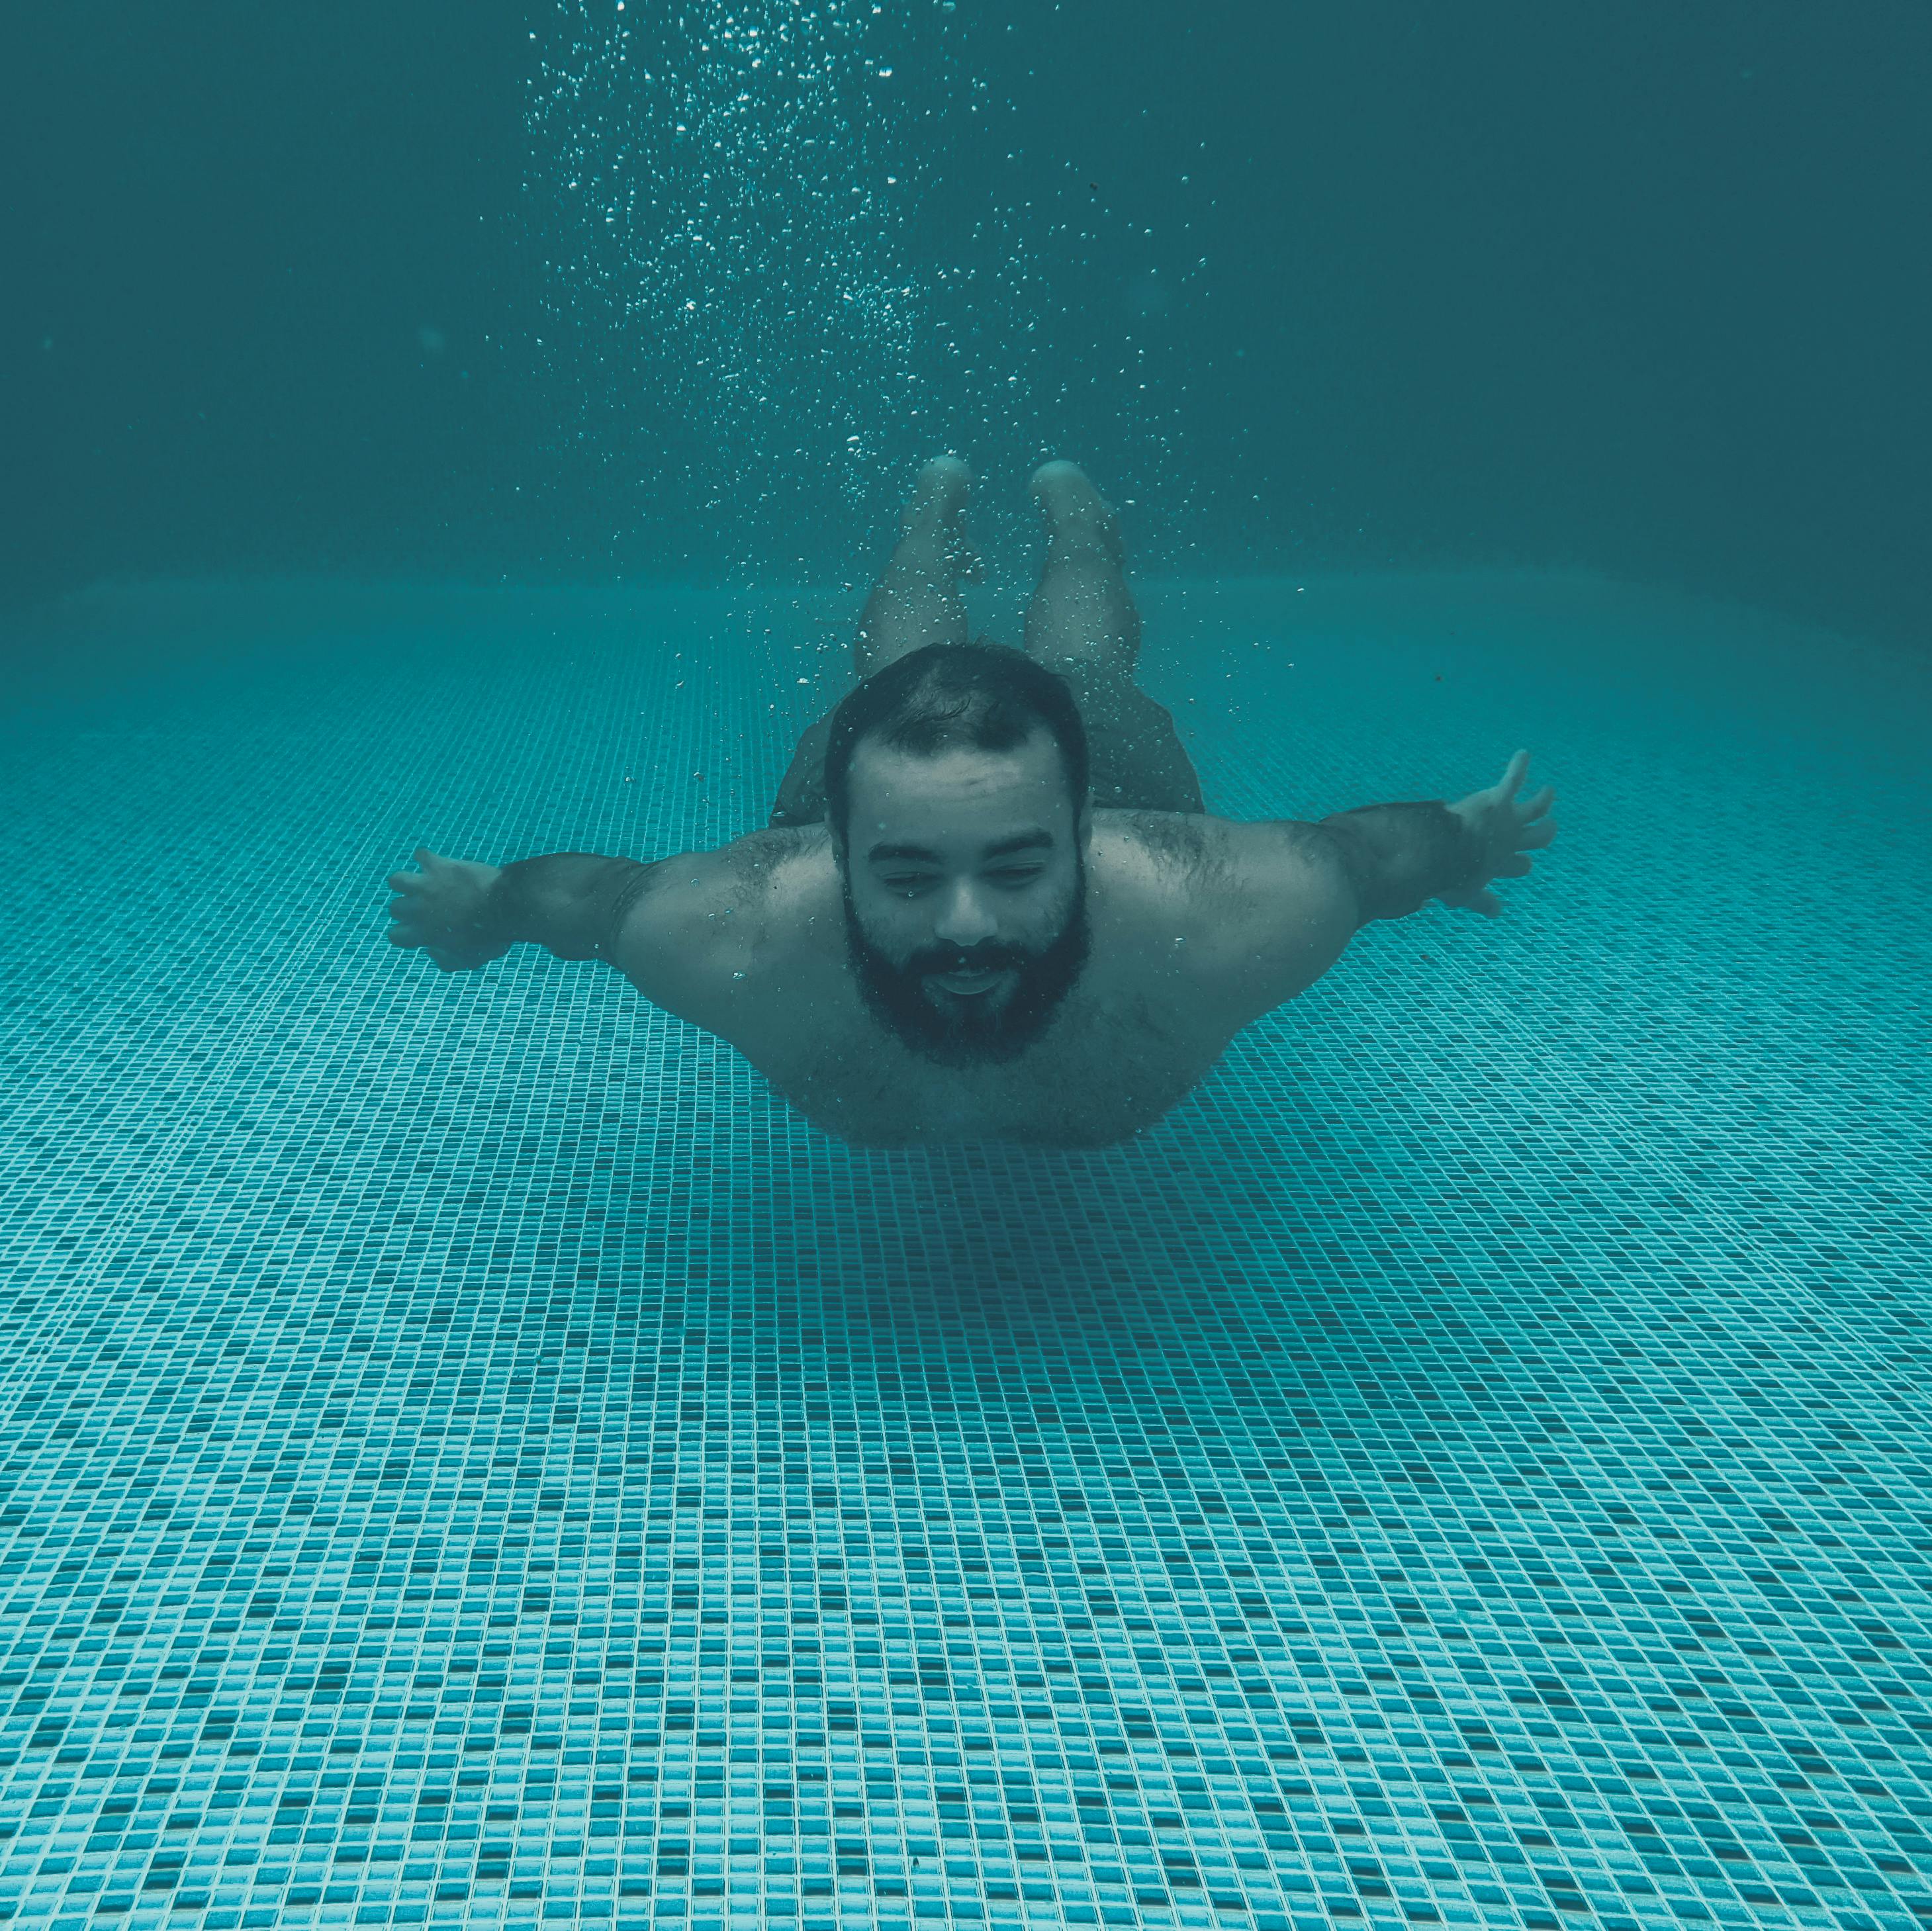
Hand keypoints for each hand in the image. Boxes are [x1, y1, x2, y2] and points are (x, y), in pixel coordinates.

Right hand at [386, 848, 510, 969]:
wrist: (505, 906)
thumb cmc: (491, 936)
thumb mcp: (470, 960)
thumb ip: (446, 962)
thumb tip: (430, 951)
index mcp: (422, 933)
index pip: (394, 935)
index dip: (407, 932)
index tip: (421, 928)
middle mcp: (417, 909)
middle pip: (395, 908)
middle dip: (410, 907)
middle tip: (428, 906)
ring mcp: (425, 886)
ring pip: (397, 880)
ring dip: (409, 882)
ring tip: (426, 884)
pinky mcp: (437, 865)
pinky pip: (421, 855)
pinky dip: (426, 858)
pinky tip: (440, 865)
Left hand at [1441, 751, 1556, 915]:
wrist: (1440, 852)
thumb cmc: (1448, 876)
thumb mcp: (1465, 895)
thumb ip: (1482, 902)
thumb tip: (1498, 912)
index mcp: (1500, 864)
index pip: (1521, 866)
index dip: (1521, 865)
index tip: (1521, 865)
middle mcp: (1510, 842)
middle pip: (1539, 837)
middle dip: (1545, 833)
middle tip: (1550, 827)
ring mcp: (1508, 820)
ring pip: (1537, 808)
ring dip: (1544, 800)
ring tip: (1549, 792)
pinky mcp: (1498, 800)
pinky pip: (1514, 780)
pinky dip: (1519, 767)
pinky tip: (1523, 755)